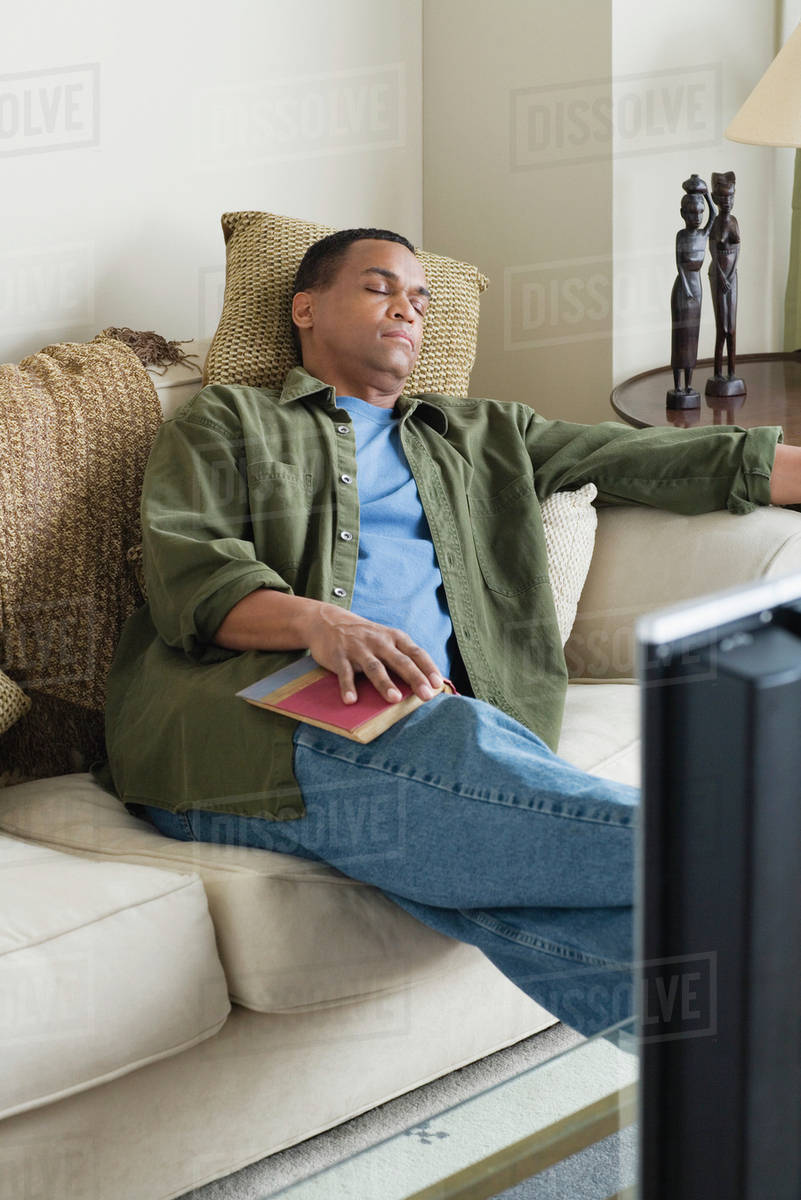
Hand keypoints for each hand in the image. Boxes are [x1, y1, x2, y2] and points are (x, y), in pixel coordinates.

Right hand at [301, 604, 443, 704]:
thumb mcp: (386, 640)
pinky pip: (345, 673)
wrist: (328, 621)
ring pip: (374, 667)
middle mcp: (379, 642)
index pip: (416, 653)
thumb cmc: (365, 637)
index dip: (428, 668)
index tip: (438, 684)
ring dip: (385, 683)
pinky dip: (347, 687)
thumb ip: (403, 657)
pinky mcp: (339, 656)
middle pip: (400, 661)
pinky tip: (351, 700)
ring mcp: (359, 648)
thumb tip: (426, 683)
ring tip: (395, 699)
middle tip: (426, 695)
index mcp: (395, 638)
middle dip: (414, 678)